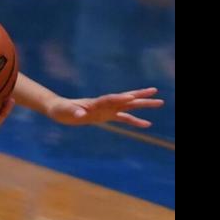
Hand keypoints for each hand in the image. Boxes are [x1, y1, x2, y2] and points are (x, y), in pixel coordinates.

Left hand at [45, 87, 164, 127]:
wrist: (60, 109)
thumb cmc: (61, 109)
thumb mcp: (65, 111)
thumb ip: (73, 112)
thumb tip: (80, 115)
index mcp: (95, 102)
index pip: (110, 100)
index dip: (120, 99)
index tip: (132, 97)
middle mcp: (104, 104)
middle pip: (125, 99)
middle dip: (140, 98)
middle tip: (156, 94)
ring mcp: (107, 109)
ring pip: (129, 106)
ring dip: (143, 105)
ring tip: (159, 103)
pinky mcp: (107, 116)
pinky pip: (124, 118)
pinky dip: (135, 121)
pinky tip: (146, 124)